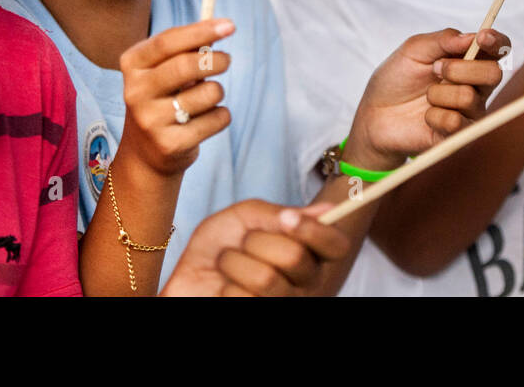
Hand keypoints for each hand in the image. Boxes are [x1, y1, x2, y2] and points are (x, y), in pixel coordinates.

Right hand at [119, 18, 234, 175]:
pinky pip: (216, 119)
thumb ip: (187, 49)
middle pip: (186, 66)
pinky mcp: (170, 145)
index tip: (229, 25)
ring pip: (208, 93)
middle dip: (216, 60)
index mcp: (133, 64)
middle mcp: (135, 91)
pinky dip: (221, 116)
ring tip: (207, 98)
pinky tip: (205, 121)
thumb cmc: (163, 98)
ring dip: (218, 91)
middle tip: (226, 60)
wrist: (147, 153)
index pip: (167, 41)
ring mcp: (150, 120)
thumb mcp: (164, 70)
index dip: (201, 31)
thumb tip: (221, 27)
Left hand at [160, 201, 349, 295]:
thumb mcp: (247, 217)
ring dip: (234, 263)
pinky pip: (244, 299)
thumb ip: (280, 214)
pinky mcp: (262, 314)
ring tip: (228, 266)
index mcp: (311, 255)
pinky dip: (225, 288)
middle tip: (243, 244)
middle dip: (256, 241)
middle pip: (295, 256)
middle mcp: (306, 285)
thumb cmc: (221, 246)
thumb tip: (327, 209)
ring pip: (266, 278)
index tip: (287, 218)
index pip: (335, 245)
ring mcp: (285, 303)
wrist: (188, 276)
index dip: (314, 230)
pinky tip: (224, 290)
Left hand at [343, 28, 510, 169]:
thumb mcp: (414, 50)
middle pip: (493, 73)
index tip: (482, 36)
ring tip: (426, 97)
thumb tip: (472, 36)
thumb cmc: (397, 79)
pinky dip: (434, 116)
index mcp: (469, 61)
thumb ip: (443, 39)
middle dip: (460, 68)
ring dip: (438, 93)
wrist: (375, 113)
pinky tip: (426, 117)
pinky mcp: (459, 136)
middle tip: (435, 69)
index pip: (499, 49)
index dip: (497, 42)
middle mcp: (477, 86)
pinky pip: (456, 122)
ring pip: (469, 97)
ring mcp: (470, 112)